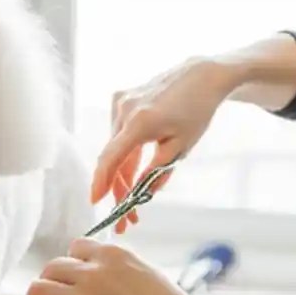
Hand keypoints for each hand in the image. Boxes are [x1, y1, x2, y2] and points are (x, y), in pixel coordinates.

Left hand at [2, 237, 223, 294]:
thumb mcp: (149, 277)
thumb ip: (122, 272)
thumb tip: (105, 277)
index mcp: (115, 254)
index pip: (76, 248)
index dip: (71, 264)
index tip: (69, 277)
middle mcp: (95, 271)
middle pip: (54, 267)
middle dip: (50, 281)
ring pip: (41, 288)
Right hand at [94, 57, 236, 233]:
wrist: (200, 77)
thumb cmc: (196, 111)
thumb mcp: (180, 147)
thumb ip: (156, 172)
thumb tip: (139, 196)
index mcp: (140, 122)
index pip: (112, 157)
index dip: (101, 181)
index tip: (95, 200)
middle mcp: (124, 110)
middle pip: (113, 157)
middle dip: (118, 188)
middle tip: (127, 217)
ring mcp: (120, 102)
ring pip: (116, 147)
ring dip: (122, 173)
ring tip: (132, 198)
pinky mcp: (121, 99)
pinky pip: (119, 134)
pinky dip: (125, 153)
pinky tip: (133, 167)